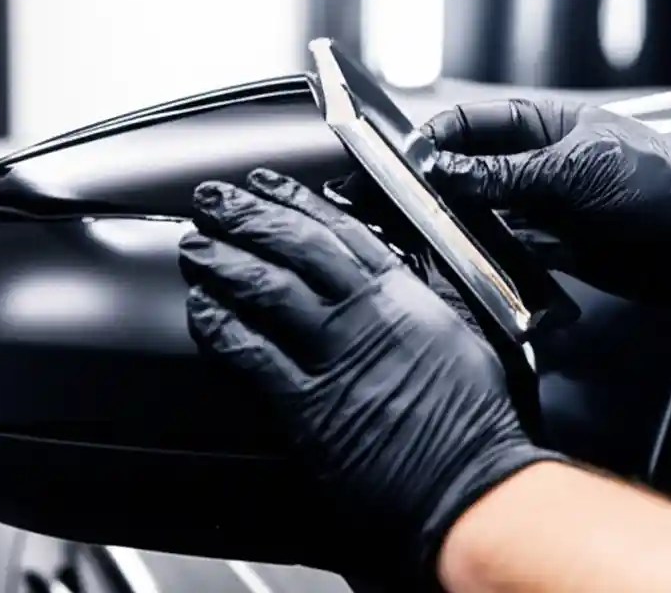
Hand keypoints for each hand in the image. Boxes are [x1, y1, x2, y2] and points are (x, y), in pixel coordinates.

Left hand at [178, 168, 564, 581]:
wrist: (471, 486)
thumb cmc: (474, 423)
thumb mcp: (459, 336)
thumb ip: (420, 301)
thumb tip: (394, 280)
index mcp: (403, 295)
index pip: (338, 229)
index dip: (293, 200)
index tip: (265, 184)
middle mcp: (366, 315)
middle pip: (293, 245)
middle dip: (245, 216)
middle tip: (213, 201)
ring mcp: (335, 356)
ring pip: (265, 288)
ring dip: (223, 261)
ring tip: (196, 247)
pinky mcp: (309, 405)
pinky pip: (251, 352)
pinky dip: (220, 326)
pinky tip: (202, 312)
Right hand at [421, 99, 670, 302]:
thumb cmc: (660, 184)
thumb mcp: (573, 172)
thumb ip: (504, 175)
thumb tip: (445, 171)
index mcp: (545, 125)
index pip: (474, 124)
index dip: (438, 138)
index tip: (407, 159)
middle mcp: (540, 164)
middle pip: (473, 169)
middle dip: (441, 182)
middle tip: (408, 201)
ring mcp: (546, 207)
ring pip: (486, 212)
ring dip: (463, 223)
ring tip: (433, 232)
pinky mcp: (555, 248)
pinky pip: (508, 250)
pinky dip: (489, 256)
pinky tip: (471, 260)